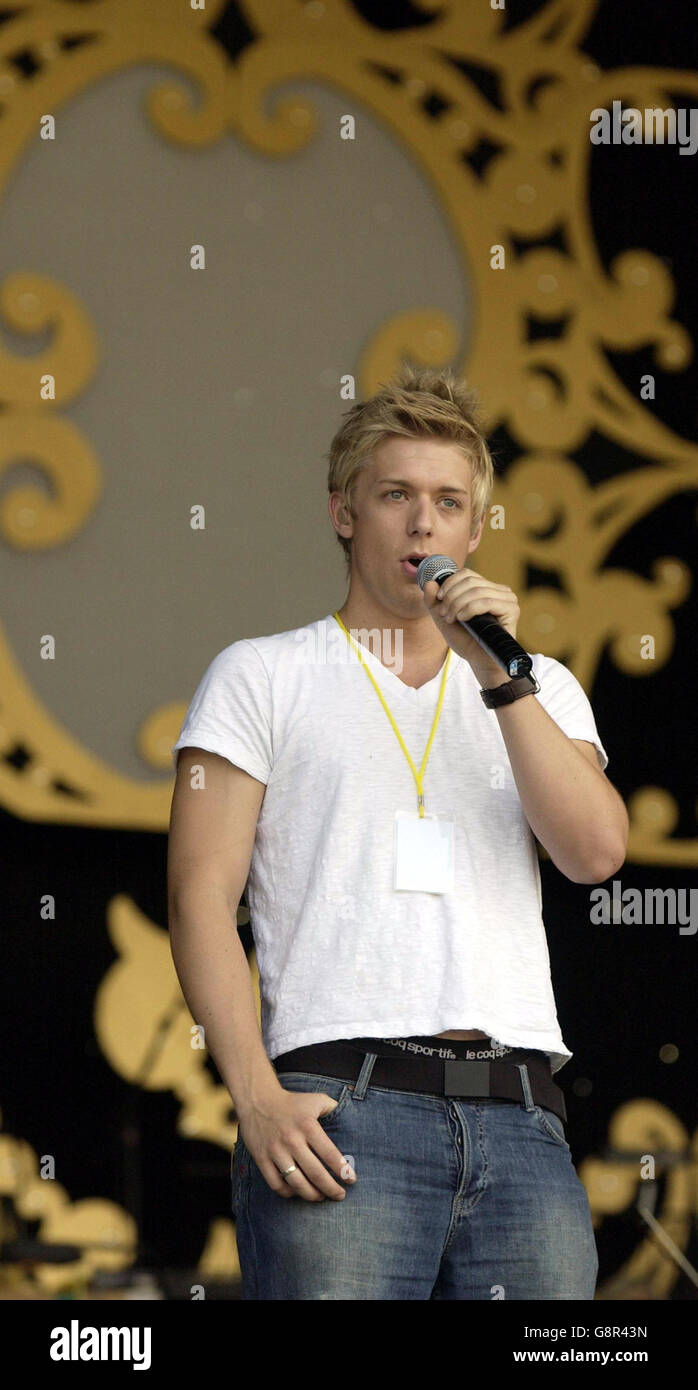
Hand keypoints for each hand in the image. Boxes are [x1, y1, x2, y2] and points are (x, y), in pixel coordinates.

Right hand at [236, 1083, 356, 1201]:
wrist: (257, 1099)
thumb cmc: (291, 1102)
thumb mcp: (315, 1100)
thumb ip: (333, 1108)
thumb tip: (349, 1121)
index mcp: (307, 1125)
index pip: (329, 1154)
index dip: (342, 1170)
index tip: (351, 1180)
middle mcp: (292, 1140)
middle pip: (315, 1173)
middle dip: (331, 1189)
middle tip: (340, 1195)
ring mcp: (275, 1151)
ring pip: (296, 1183)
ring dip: (312, 1195)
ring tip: (321, 1197)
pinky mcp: (261, 1158)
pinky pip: (276, 1184)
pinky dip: (288, 1193)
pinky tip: (298, 1192)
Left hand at [422, 566, 519, 683]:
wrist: (479, 661)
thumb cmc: (465, 640)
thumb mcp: (443, 619)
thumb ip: (433, 601)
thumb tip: (430, 582)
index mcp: (486, 588)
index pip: (466, 574)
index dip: (449, 583)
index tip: (439, 599)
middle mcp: (499, 590)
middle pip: (470, 581)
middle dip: (451, 597)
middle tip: (444, 614)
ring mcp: (507, 599)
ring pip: (476, 591)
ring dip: (457, 604)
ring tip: (452, 620)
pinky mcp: (512, 609)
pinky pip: (487, 601)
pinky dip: (470, 609)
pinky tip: (463, 619)